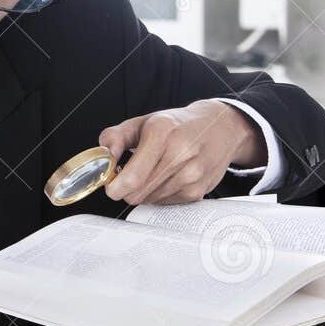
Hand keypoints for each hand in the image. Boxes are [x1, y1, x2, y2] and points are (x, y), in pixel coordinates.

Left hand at [98, 101, 263, 205]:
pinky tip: (166, 177)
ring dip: (143, 191)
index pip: (132, 178)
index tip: (110, 183)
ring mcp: (191, 175)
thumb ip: (115, 137)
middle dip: (126, 189)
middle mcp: (179, 154)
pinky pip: (164, 204)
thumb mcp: (143, 121)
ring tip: (151, 172)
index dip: (114, 186)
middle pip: (137, 194)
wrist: (221, 127)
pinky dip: (158, 194)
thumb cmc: (178, 125)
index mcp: (161, 133)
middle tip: (129, 175)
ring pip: (149, 201)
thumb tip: (103, 158)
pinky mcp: (198, 192)